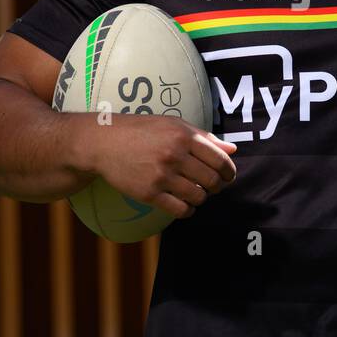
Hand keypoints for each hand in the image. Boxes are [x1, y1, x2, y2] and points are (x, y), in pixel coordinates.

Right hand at [87, 114, 237, 218]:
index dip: (229, 172)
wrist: (104, 142)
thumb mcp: (174, 125)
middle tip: (213, 187)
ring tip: (195, 194)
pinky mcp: (149, 193)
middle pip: (212, 181)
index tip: (227, 176)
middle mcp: (175, 155)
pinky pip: (180, 209)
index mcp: (184, 136)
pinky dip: (188, 210)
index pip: (220, 160)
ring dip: (201, 198)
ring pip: (198, 197)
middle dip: (217, 187)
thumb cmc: (142, 131)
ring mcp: (162, 175)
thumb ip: (204, 138)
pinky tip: (184, 205)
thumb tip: (232, 149)